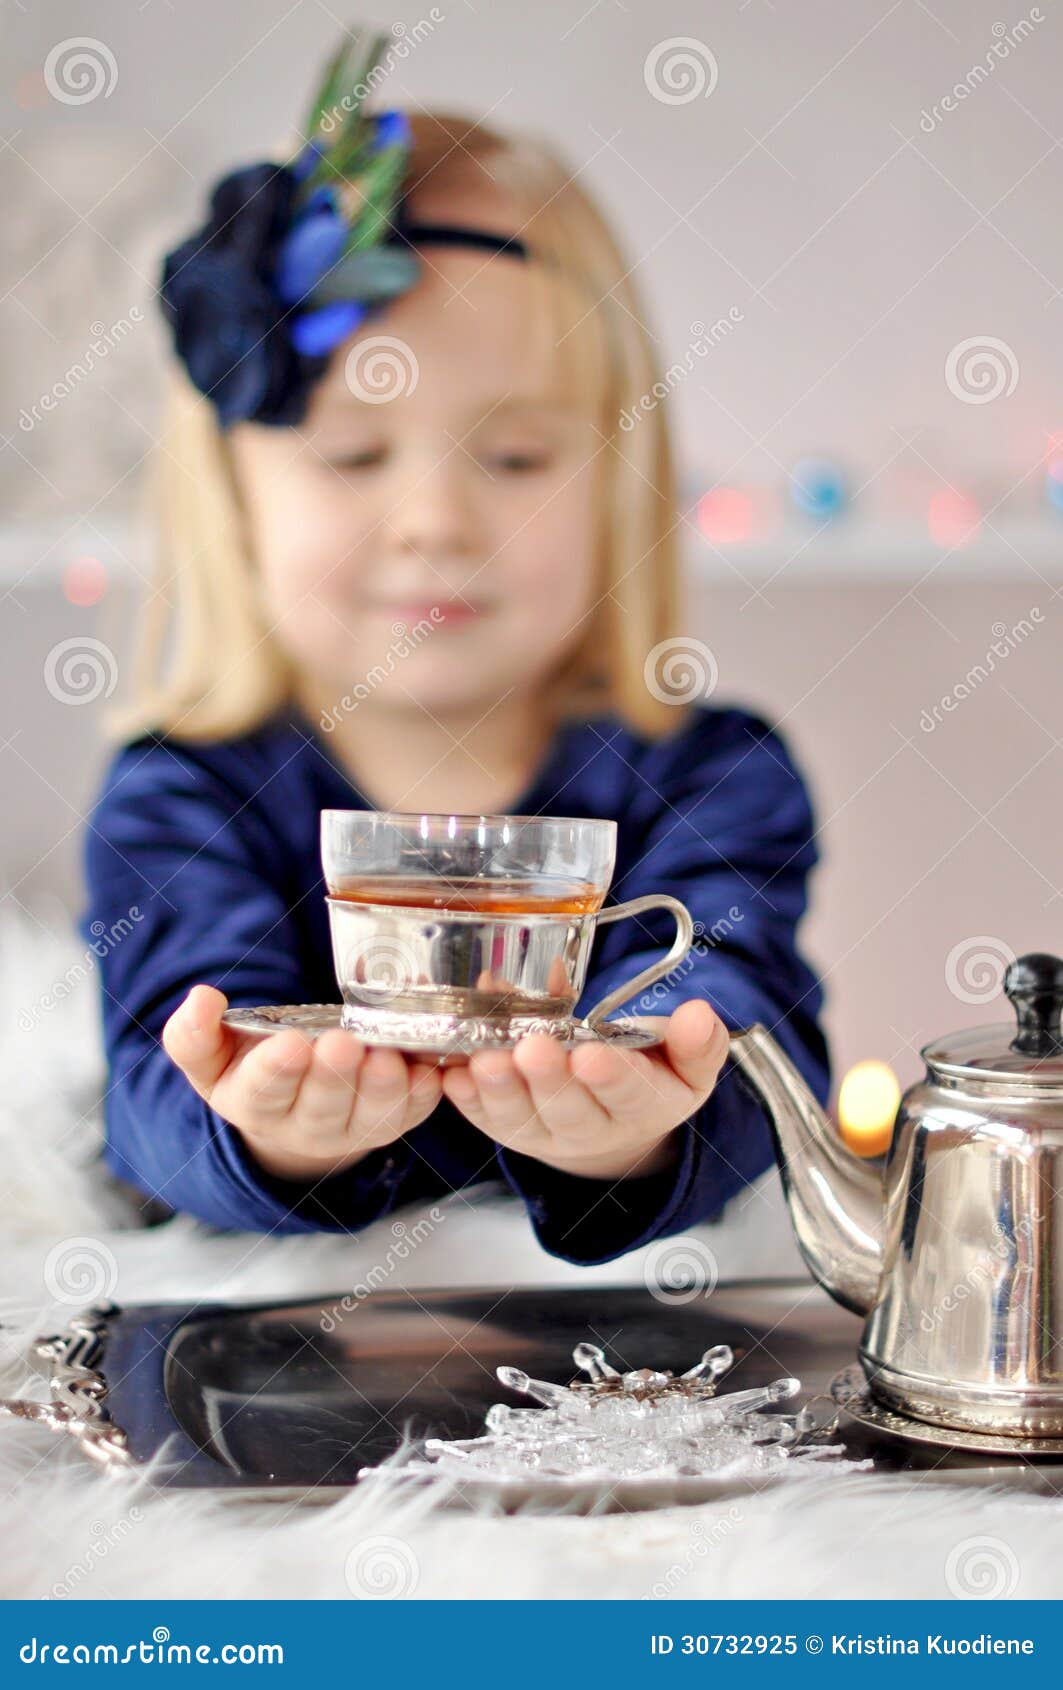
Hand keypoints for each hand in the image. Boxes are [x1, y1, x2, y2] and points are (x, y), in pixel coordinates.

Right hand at [162, 985, 442, 1182]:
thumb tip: (201, 999)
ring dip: (383, 1088)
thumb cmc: (249, 1066)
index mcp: (256, 1106)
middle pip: (322, 1108)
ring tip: (389, 1058)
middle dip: (335, 1076)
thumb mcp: (211, 1055)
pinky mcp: (393, 1121)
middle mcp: (306, 1126)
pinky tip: (429, 1070)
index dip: (277, 1070)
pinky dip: (422, 1094)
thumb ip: (195, 1033)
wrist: (293, 1101)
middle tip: (343, 1043)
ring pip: (371, 1117)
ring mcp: (353, 1128)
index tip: (291, 1043)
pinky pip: (411, 1113)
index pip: (264, 1092)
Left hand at [440, 998, 728, 1181]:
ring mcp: (545, 1133)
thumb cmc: (651, 1072)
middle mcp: (593, 1128)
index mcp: (645, 1107)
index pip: (631, 1097)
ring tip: (486, 1058)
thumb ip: (697, 1043)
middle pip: (569, 1111)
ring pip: (521, 1119)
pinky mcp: (508, 1129)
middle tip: (532, 1049)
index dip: (612, 1078)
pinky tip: (452, 1072)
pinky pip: (485, 1119)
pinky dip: (466, 1098)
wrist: (613, 1116)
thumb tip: (700, 1016)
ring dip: (500, 1090)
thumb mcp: (687, 1062)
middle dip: (548, 1081)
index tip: (592, 1054)